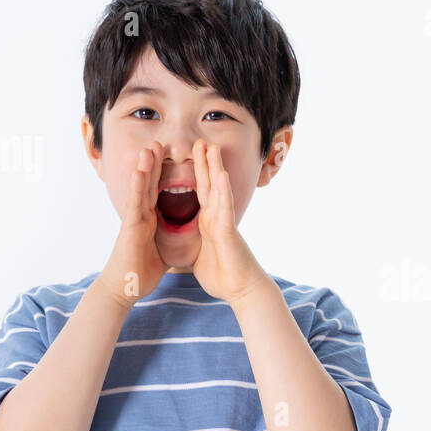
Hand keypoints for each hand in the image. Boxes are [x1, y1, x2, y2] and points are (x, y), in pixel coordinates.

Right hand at [95, 142, 167, 308]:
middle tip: (157, 142)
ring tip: (149, 147)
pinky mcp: (131, 228)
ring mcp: (134, 220)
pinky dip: (137, 186)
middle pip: (148, 185)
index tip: (167, 156)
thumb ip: (168, 237)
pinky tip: (139, 171)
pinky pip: (135, 204)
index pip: (156, 192)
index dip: (161, 174)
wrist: (126, 287)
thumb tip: (180, 234)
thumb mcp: (162, 249)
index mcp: (149, 220)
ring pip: (140, 189)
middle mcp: (141, 216)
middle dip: (153, 164)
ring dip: (144, 167)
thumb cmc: (141, 270)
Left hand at [191, 139, 268, 302]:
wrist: (242, 291)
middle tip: (201, 140)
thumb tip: (187, 240)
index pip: (201, 193)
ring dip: (215, 168)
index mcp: (209, 223)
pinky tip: (221, 176)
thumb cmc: (224, 276)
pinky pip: (224, 209)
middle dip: (205, 163)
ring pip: (218, 191)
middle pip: (210, 185)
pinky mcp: (228, 233)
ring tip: (212, 147)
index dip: (197, 174)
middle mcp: (217, 219)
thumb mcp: (201, 255)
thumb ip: (196, 242)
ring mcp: (224, 223)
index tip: (191, 155)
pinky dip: (222, 192)